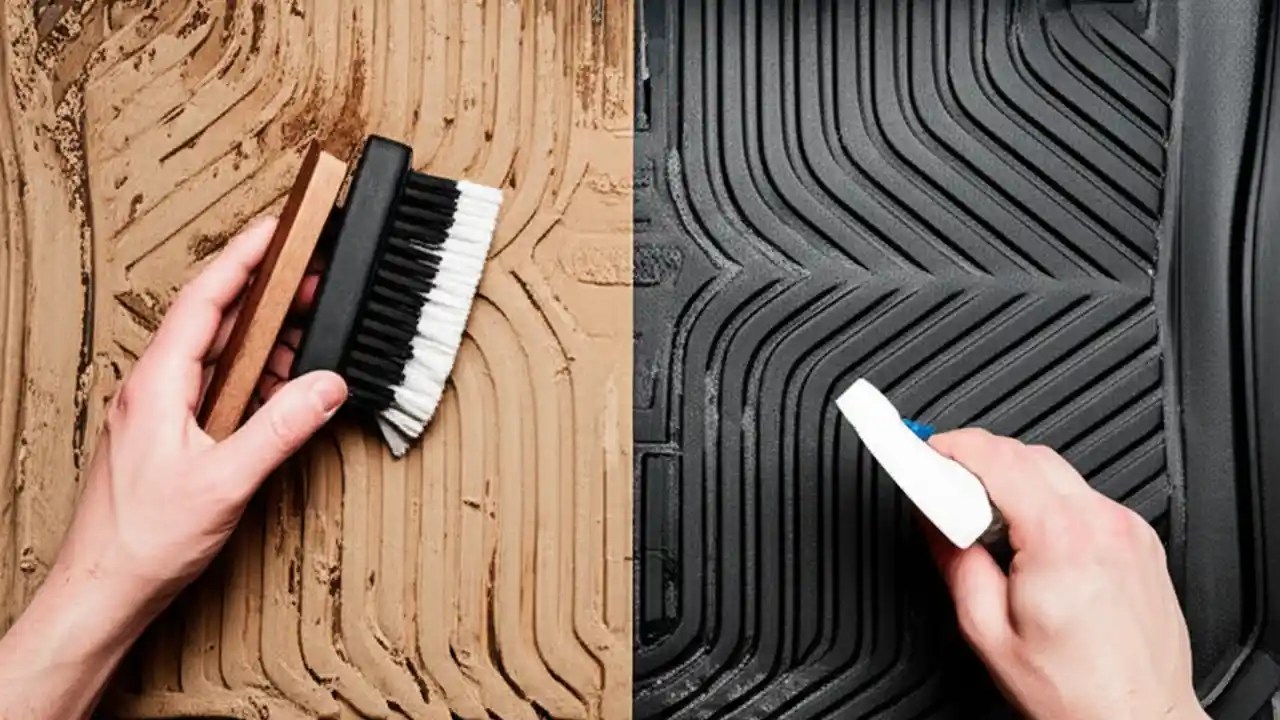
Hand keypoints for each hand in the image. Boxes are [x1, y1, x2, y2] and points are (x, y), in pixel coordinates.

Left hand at [0, 217, 345, 718]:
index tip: (279, 227)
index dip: (245, 256)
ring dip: (263, 338)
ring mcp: (158, 409)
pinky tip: (278, 391)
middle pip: (214, 317)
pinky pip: (213, 385)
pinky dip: (251, 376)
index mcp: (159, 382)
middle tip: (313, 279)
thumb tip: (326, 386)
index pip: (206, 298)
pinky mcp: (168, 433)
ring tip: (306, 335)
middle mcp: (153, 387)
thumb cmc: (144, 539)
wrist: (104, 588)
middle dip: (267, 293)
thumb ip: (281, 427)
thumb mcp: (226, 481)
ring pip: (215, 352)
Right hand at [925, 429, 1204, 719]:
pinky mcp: (1141, 541)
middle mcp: (1101, 524)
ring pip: (1058, 473)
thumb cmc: (1075, 692)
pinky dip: (1051, 503)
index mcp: (1059, 539)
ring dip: (1017, 481)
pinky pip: (1085, 499)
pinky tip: (1033, 542)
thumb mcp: (986, 631)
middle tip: (946, 490)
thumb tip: (932, 519)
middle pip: (1028, 455)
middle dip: (980, 461)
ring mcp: (1127, 530)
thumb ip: (954, 561)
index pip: (998, 458)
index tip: (926, 448)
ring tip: (990, 526)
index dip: (953, 445)